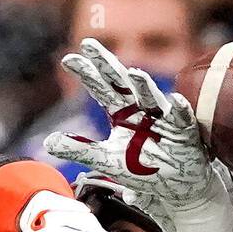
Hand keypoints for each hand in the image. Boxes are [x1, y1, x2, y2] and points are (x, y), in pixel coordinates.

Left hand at [44, 39, 232, 231]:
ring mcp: (163, 119)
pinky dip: (180, 111)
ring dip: (145, 87)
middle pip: (123, 82)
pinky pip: (182, 120)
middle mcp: (141, 109)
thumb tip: (48, 143)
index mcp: (122, 112)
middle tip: (89, 44)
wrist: (175, 187)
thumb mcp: (107, 161)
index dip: (87, 73)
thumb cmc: (144, 169)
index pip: (102, 87)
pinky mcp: (184, 133)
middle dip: (107, 64)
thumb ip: (80, 149)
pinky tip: (175, 102)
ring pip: (153, 99)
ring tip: (135, 74)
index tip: (67, 59)